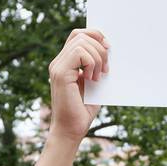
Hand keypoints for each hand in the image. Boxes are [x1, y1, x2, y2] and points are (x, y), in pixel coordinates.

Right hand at [47, 27, 109, 142]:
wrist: (71, 130)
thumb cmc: (83, 111)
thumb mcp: (95, 83)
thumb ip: (97, 66)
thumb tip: (109, 48)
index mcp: (66, 62)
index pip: (78, 35)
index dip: (95, 35)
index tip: (109, 48)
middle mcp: (58, 62)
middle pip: (81, 35)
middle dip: (100, 48)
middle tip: (106, 69)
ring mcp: (57, 67)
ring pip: (81, 43)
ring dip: (97, 58)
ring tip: (98, 77)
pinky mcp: (60, 73)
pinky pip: (79, 53)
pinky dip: (91, 63)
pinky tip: (92, 79)